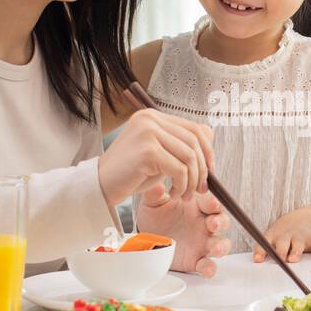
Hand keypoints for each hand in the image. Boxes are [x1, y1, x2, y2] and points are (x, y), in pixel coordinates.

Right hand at [97, 108, 214, 205]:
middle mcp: (150, 119)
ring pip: (189, 156)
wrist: (100, 185)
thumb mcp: (158, 155)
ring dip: (192, 181)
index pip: (195, 128)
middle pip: (195, 141)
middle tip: (201, 188)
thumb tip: (210, 150)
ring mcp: (148, 132)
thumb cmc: (130, 174)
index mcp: (153, 116)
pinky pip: (179, 169)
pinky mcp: (147, 151)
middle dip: (203, 168)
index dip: (208, 151)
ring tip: (185, 195)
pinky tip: (174, 194)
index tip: (208, 171)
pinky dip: (182, 185)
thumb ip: (177, 147)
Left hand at [136, 182, 230, 277]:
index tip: (210, 203)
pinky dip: (209, 268)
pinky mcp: (197, 260)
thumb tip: (157, 185)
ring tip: (215, 249)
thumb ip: (156, 194)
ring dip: (221, 246)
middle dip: (221, 223)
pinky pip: (209, 265)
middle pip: (222, 222)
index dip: (213, 203)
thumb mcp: (153, 203)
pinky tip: (205, 268)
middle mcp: (204, 225)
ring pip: (221, 244)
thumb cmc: (157, 216)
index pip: (212, 203)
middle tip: (212, 223)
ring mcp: (203, 243)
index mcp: (198, 207)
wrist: (147, 237)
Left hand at [252, 210, 310, 263]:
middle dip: (280, 252)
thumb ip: (266, 249)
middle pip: (282, 244)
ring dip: (296, 252)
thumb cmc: (283, 233)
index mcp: (273, 236)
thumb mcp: (272, 237)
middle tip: (278, 260)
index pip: (264, 243)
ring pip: (298, 245)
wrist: (303, 218)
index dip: (260, 251)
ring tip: (293, 259)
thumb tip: (258, 263)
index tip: (257, 260)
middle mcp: (286, 236)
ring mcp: (299, 236)